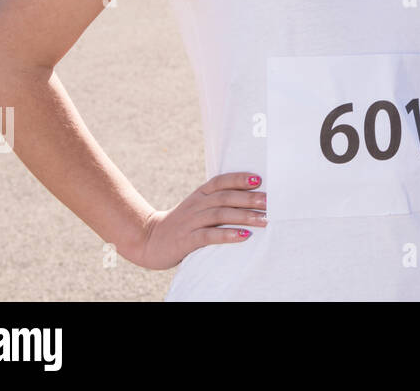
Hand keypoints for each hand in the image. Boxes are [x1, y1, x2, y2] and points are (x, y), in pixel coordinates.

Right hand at [125, 171, 266, 269]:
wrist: (149, 240)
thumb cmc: (183, 224)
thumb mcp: (198, 207)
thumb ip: (218, 201)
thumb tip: (254, 197)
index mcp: (200, 194)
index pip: (220, 181)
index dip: (239, 179)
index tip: (259, 180)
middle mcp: (196, 205)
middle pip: (225, 197)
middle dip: (249, 199)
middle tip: (270, 202)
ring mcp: (190, 222)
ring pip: (219, 215)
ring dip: (244, 216)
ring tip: (264, 220)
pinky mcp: (186, 240)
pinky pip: (208, 235)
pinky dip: (227, 234)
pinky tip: (243, 236)